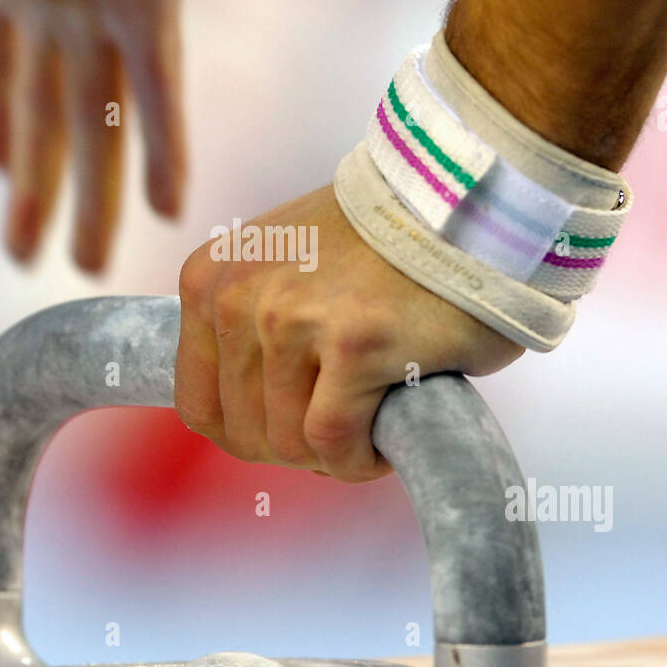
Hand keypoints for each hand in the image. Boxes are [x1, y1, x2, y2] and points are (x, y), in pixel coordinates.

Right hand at [0, 0, 189, 271]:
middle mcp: (51, 5)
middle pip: (45, 120)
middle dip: (39, 192)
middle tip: (27, 261)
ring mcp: (99, 6)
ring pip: (98, 123)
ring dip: (97, 195)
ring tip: (94, 263)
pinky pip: (160, 86)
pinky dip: (165, 146)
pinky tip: (170, 207)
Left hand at [175, 185, 524, 481]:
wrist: (466, 205)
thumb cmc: (385, 247)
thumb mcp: (284, 266)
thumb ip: (251, 323)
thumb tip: (243, 410)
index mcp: (209, 280)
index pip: (200, 405)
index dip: (253, 433)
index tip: (300, 425)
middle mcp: (238, 298)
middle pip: (246, 434)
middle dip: (300, 447)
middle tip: (350, 425)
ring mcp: (292, 320)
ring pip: (292, 444)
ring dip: (338, 453)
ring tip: (376, 419)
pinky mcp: (354, 346)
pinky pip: (338, 444)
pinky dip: (364, 461)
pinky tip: (389, 439)